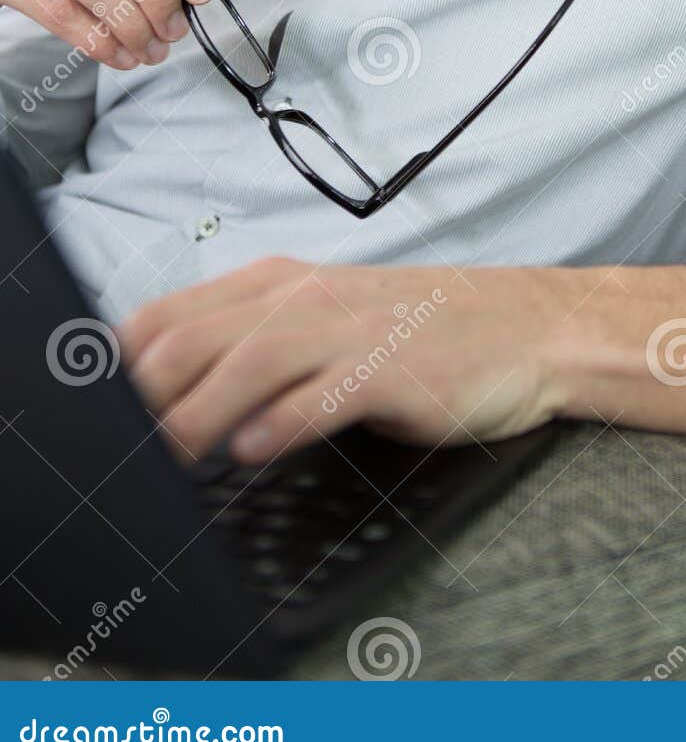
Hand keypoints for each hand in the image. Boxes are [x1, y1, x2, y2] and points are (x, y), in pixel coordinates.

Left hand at [116, 257, 573, 463]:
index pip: (171, 317)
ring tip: (168, 455)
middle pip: (196, 338)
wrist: (528, 327)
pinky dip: (281, 423)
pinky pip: (325, 394)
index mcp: (281, 286)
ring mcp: (351, 331)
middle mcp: (307, 299)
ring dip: (197, 412)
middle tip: (122, 449)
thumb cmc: (424, 331)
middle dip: (145, 397)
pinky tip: (254, 448)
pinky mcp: (393, 370)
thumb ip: (254, 351)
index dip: (122, 367)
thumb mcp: (328, 324)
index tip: (101, 417)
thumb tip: (174, 400)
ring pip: (250, 361)